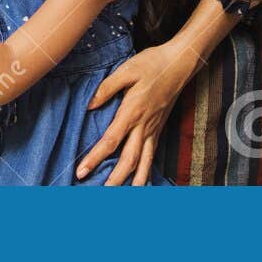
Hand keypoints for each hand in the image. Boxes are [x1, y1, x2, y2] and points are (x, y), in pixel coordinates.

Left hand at [75, 41, 196, 184]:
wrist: (180, 63)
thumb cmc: (152, 63)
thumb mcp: (126, 70)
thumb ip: (106, 88)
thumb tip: (89, 106)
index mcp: (132, 111)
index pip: (111, 141)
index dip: (95, 158)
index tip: (82, 171)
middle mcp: (143, 125)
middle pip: (128, 159)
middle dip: (114, 179)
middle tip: (100, 194)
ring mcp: (153, 129)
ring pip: (144, 162)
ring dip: (134, 182)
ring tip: (126, 198)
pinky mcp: (159, 128)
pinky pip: (152, 155)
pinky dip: (146, 171)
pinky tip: (141, 181)